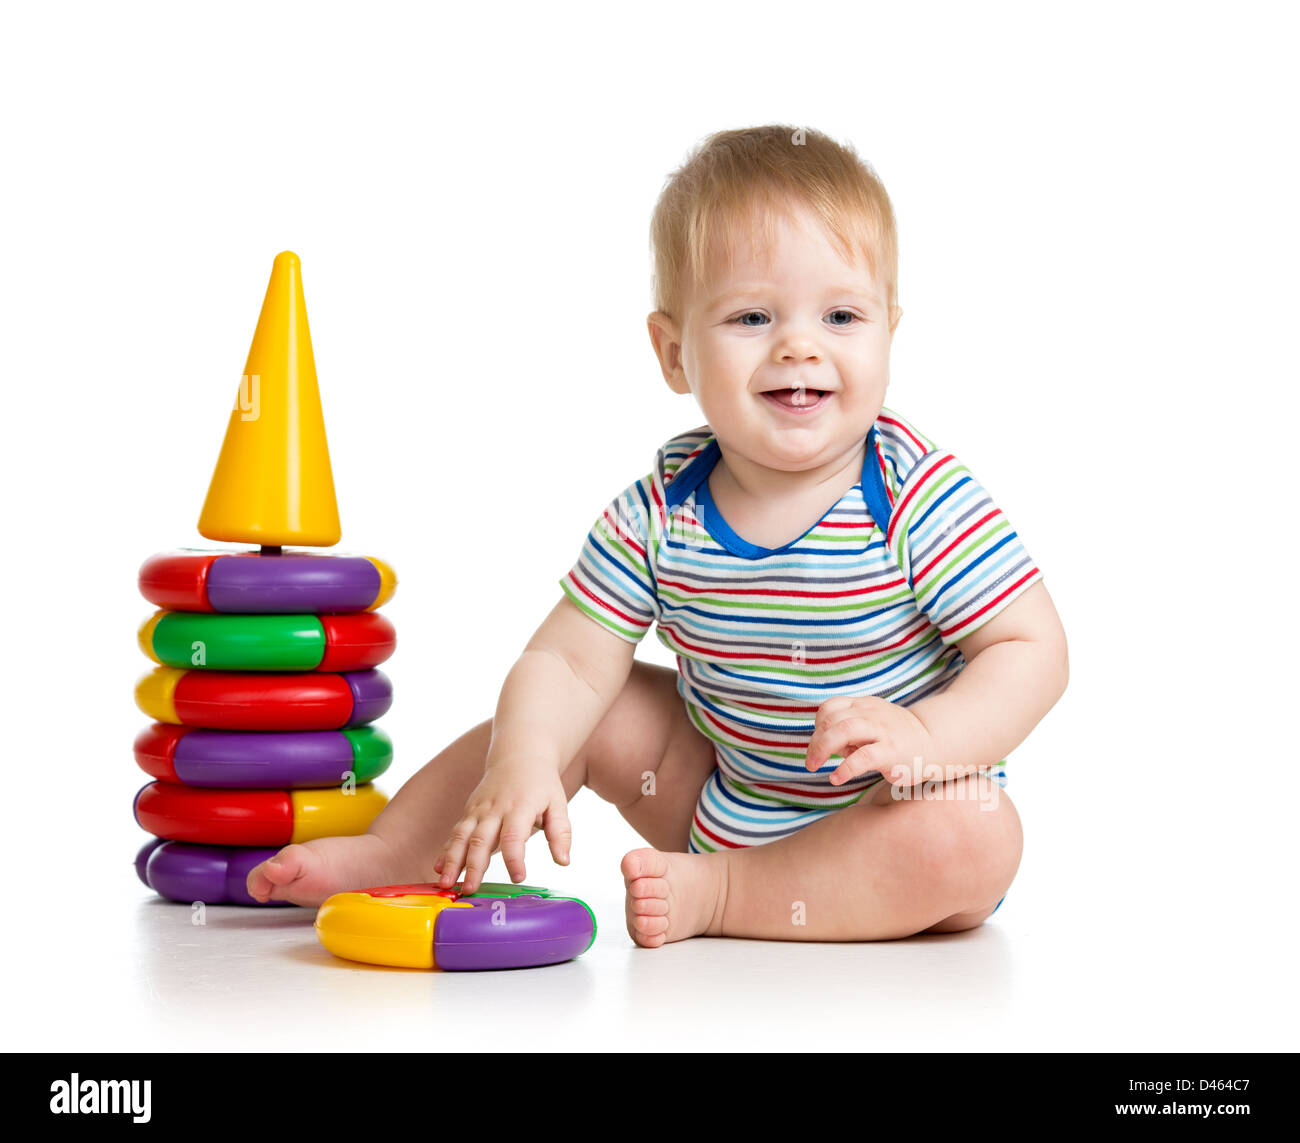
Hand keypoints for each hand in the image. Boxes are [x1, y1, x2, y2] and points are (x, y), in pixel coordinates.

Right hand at [434, 760, 571, 893]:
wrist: (519, 754)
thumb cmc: (541, 783)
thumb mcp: (558, 803)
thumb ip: (560, 833)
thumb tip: (563, 861)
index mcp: (519, 807)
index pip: (514, 836)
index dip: (514, 858)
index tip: (518, 877)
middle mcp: (495, 809)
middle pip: (481, 840)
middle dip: (474, 866)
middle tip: (471, 890)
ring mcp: (479, 810)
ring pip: (462, 836)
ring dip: (453, 860)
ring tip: (446, 883)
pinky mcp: (469, 811)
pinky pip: (456, 832)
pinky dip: (446, 850)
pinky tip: (439, 868)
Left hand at [804, 695, 937, 786]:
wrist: (934, 742)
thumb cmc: (895, 736)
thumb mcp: (871, 724)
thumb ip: (847, 731)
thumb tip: (826, 747)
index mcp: (864, 705)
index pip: (830, 707)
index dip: (817, 725)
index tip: (817, 743)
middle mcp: (871, 714)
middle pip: (832, 719)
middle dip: (815, 741)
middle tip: (810, 762)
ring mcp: (882, 731)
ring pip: (845, 730)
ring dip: (823, 748)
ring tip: (815, 767)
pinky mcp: (892, 752)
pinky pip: (863, 757)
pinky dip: (845, 768)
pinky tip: (836, 778)